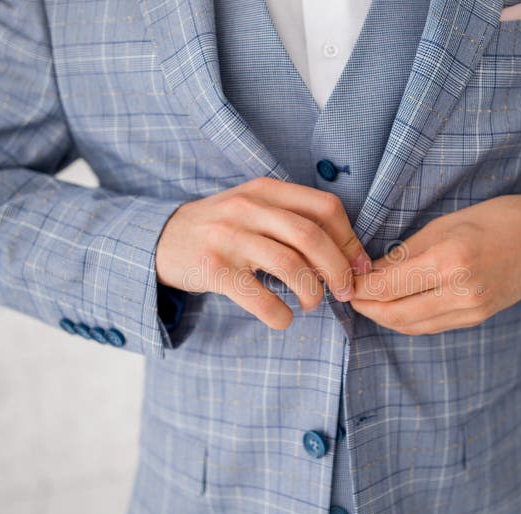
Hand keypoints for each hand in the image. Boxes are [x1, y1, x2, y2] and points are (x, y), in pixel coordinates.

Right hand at [156, 177, 371, 328]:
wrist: (162, 239)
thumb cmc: (222, 230)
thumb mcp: (254, 210)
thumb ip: (294, 222)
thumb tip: (348, 257)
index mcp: (265, 190)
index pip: (325, 207)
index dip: (349, 239)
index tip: (359, 266)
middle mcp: (248, 208)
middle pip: (312, 236)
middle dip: (339, 269)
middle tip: (345, 292)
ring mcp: (229, 237)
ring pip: (291, 265)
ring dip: (312, 292)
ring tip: (312, 304)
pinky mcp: (214, 269)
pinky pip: (260, 298)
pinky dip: (281, 314)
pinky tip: (283, 317)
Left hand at [350, 193, 520, 334]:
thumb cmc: (497, 218)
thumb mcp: (444, 225)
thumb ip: (405, 253)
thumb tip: (370, 273)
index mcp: (451, 261)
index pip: (388, 286)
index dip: (359, 287)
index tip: (342, 280)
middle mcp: (461, 291)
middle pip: (395, 314)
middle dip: (365, 307)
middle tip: (347, 295)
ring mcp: (471, 310)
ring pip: (412, 326)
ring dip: (383, 317)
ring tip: (365, 302)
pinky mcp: (477, 319)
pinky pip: (431, 326)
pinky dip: (407, 320)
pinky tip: (393, 308)